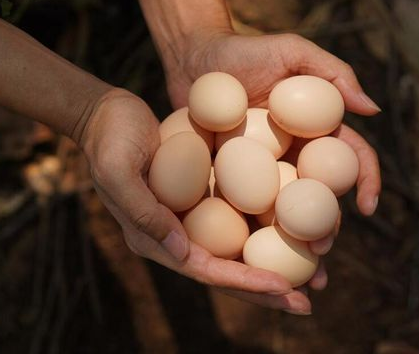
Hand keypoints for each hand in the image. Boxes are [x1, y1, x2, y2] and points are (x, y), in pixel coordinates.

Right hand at [79, 88, 312, 313]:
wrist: (107, 114)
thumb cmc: (110, 138)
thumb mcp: (118, 171)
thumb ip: (144, 212)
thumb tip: (183, 252)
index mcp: (154, 239)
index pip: (205, 271)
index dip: (245, 282)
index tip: (284, 288)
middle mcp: (175, 236)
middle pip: (226, 272)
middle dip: (265, 291)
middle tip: (306, 304)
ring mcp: (189, 220)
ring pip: (235, 253)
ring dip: (270, 268)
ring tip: (311, 281)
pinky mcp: (200, 199)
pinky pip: (234, 222)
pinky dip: (263, 232)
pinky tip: (292, 232)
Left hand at [164, 31, 381, 301]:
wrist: (192, 58)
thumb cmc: (243, 50)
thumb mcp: (291, 51)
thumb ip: (333, 72)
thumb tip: (372, 109)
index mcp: (317, 131)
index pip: (351, 159)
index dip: (366, 182)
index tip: (368, 207)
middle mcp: (295, 156)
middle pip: (319, 199)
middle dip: (325, 229)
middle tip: (320, 252)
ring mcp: (262, 173)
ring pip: (286, 215)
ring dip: (294, 247)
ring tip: (293, 277)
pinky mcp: (230, 181)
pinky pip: (245, 211)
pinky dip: (252, 236)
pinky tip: (249, 261)